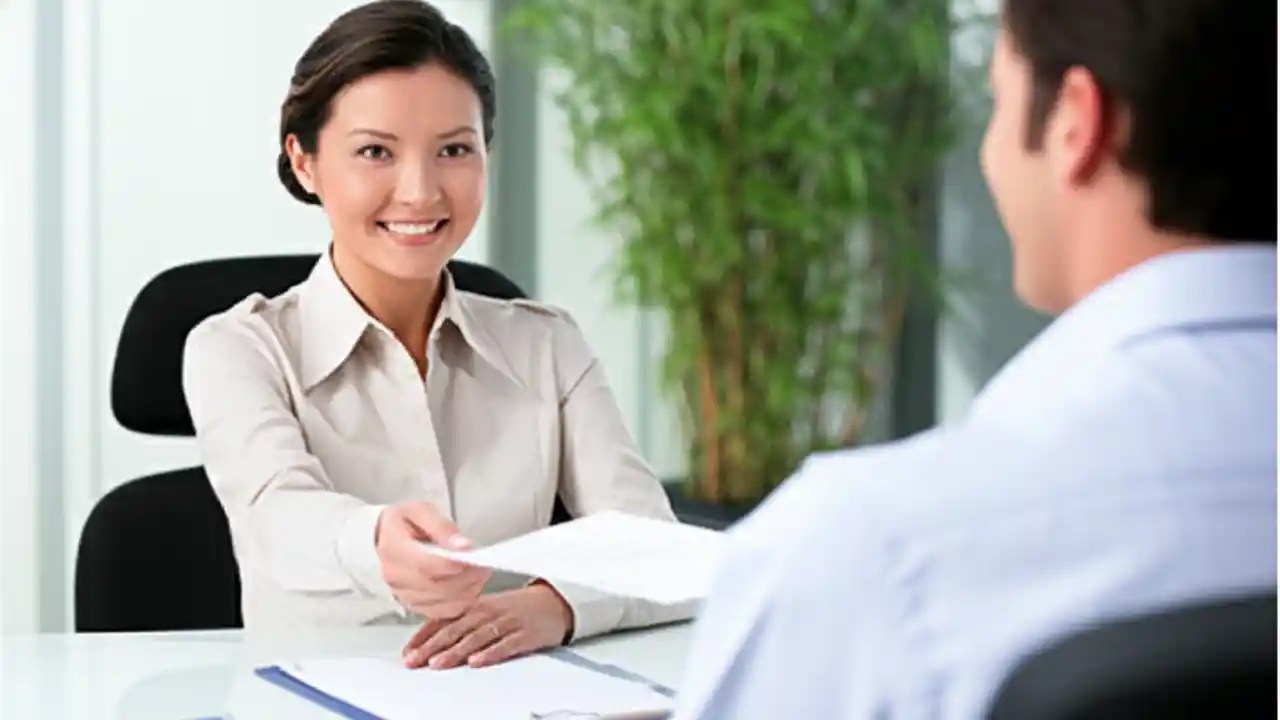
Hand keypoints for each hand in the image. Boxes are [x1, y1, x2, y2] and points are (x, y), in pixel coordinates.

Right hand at [375, 501, 491, 619]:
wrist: (384, 538)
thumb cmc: (405, 522)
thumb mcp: (421, 511)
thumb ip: (442, 526)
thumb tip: (463, 546)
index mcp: (393, 549)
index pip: (423, 566)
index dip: (451, 565)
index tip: (471, 556)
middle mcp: (395, 576)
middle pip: (435, 587)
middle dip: (465, 578)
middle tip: (484, 565)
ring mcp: (403, 594)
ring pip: (442, 602)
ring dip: (467, 590)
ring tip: (480, 573)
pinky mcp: (414, 605)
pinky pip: (442, 612)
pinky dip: (461, 602)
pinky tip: (470, 587)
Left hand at [401, 583, 573, 669]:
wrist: (554, 601)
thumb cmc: (516, 608)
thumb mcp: (485, 610)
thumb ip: (460, 622)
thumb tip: (429, 641)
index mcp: (475, 605)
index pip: (443, 620)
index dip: (423, 637)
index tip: (407, 653)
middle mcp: (487, 612)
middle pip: (456, 629)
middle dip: (432, 647)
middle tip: (416, 661)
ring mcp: (506, 622)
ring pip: (477, 637)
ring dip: (456, 651)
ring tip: (439, 663)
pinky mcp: (525, 634)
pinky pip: (506, 644)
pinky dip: (490, 653)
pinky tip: (478, 661)